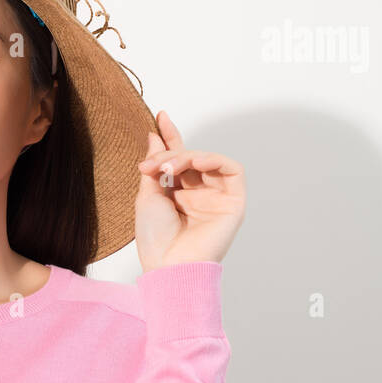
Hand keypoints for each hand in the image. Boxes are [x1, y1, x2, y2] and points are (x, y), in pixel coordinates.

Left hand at [134, 110, 244, 272]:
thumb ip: (155, 165)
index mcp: (177, 193)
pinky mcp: (234, 202)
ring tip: (171, 165)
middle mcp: (198, 193)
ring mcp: (217, 197)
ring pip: (209, 161)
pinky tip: (197, 162)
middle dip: (170, 153)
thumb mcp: (147, 196)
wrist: (170, 266)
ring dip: (188, 156)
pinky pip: (233, 171)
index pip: (177, 158)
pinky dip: (215, 160)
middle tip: (152, 163)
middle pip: (190, 157)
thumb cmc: (156, 238)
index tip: (159, 116)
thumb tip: (155, 136)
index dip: (170, 136)